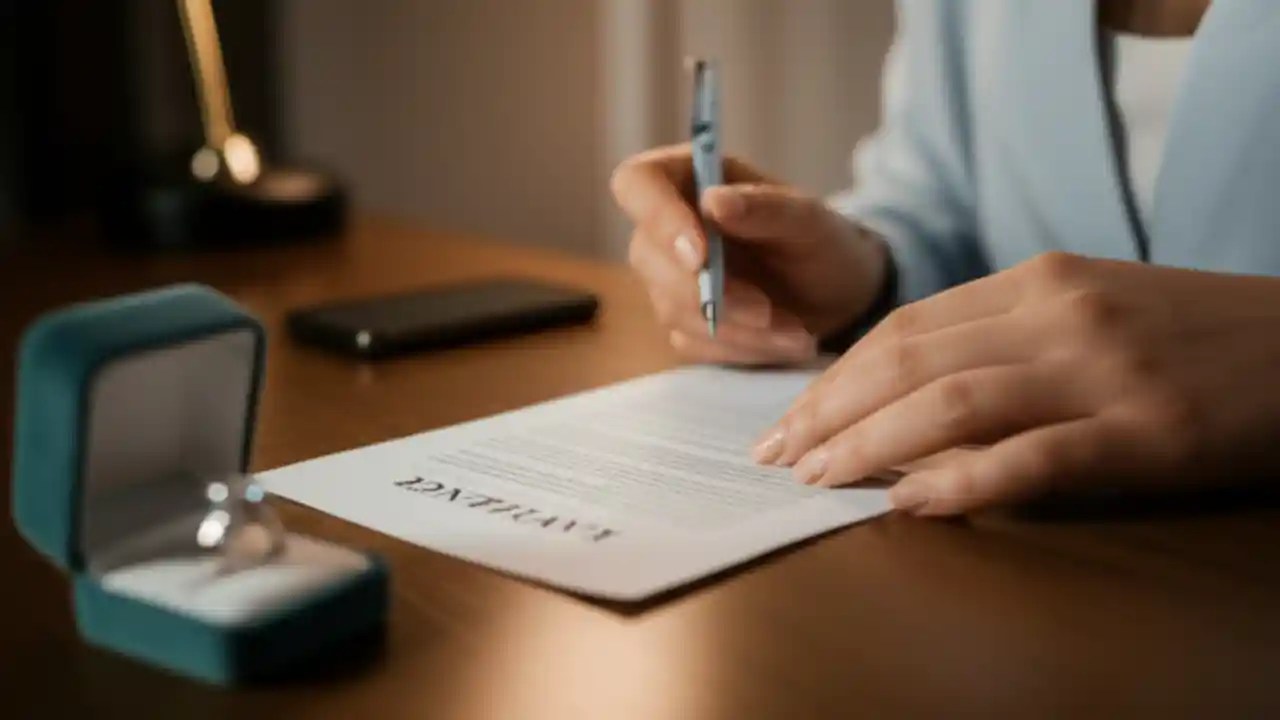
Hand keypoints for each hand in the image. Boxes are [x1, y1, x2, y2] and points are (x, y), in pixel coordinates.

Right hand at [610, 144, 888, 364]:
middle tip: (768, 311)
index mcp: (687, 178)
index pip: (637, 184)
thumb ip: (765, 208)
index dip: (659, 218)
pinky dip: (743, 349)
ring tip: (796, 333)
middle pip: (649, 258)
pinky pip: (694, 344)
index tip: (700, 256)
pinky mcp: (682, 324)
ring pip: (673, 310)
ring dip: (738, 329)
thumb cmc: (819, 242)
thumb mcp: (809, 220)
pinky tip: (784, 342)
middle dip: (710, 292)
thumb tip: (713, 202)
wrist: (836, 296)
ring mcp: (668, 279)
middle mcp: (665, 228)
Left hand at [753, 252, 1279, 514]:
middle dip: (827, 411)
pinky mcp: (1146, 433)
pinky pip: (1032, 459)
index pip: (906, 327)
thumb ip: (1003, 336)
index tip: (788, 418)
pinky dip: (962, 483)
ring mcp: (1103, 371)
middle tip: (776, 456)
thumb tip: (904, 392)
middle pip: (908, 361)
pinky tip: (909, 506)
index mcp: (1040, 280)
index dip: (835, 377)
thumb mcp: (1092, 308)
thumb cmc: (1193, 335)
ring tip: (817, 479)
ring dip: (869, 444)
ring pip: (951, 403)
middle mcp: (1060, 314)